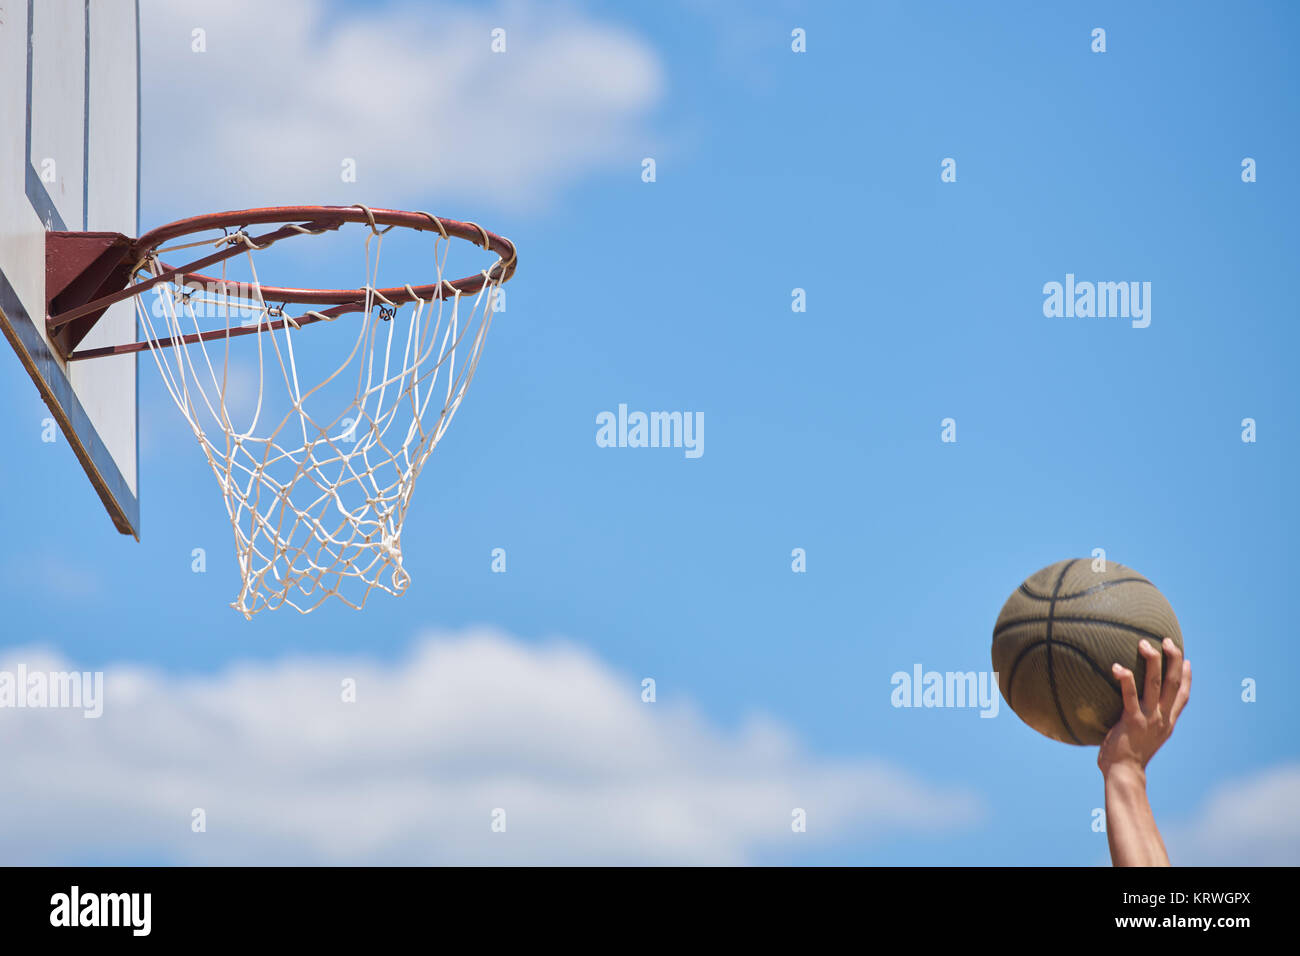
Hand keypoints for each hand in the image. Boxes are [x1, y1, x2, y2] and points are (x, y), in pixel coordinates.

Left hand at [1098, 638, 1191, 774]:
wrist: (1124, 774)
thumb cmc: (1126, 757)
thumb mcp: (1140, 737)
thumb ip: (1140, 721)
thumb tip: (1127, 709)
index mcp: (1167, 722)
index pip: (1183, 696)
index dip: (1187, 678)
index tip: (1187, 660)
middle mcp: (1162, 718)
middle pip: (1175, 684)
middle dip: (1174, 660)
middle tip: (1168, 640)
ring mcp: (1149, 718)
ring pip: (1157, 684)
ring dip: (1153, 661)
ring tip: (1144, 643)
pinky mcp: (1132, 721)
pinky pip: (1130, 695)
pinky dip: (1126, 679)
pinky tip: (1118, 667)